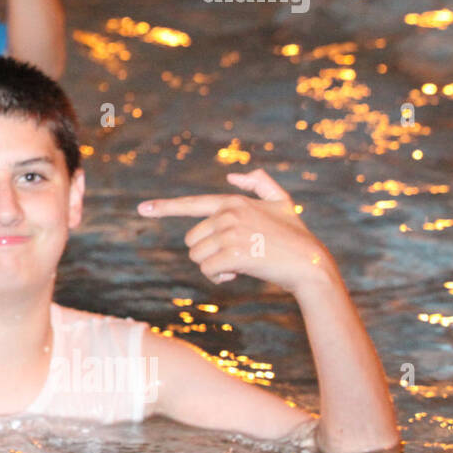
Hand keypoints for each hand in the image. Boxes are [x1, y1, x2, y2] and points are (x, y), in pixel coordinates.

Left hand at [137, 169, 334, 293]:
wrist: (310, 264)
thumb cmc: (296, 236)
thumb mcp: (283, 202)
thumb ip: (261, 184)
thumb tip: (234, 174)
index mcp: (233, 202)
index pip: (191, 204)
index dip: (164, 207)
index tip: (142, 208)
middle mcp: (228, 215)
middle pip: (192, 241)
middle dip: (207, 253)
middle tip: (235, 257)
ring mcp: (230, 233)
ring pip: (197, 257)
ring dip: (213, 267)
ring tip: (238, 266)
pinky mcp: (233, 254)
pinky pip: (207, 270)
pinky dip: (219, 278)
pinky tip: (237, 275)